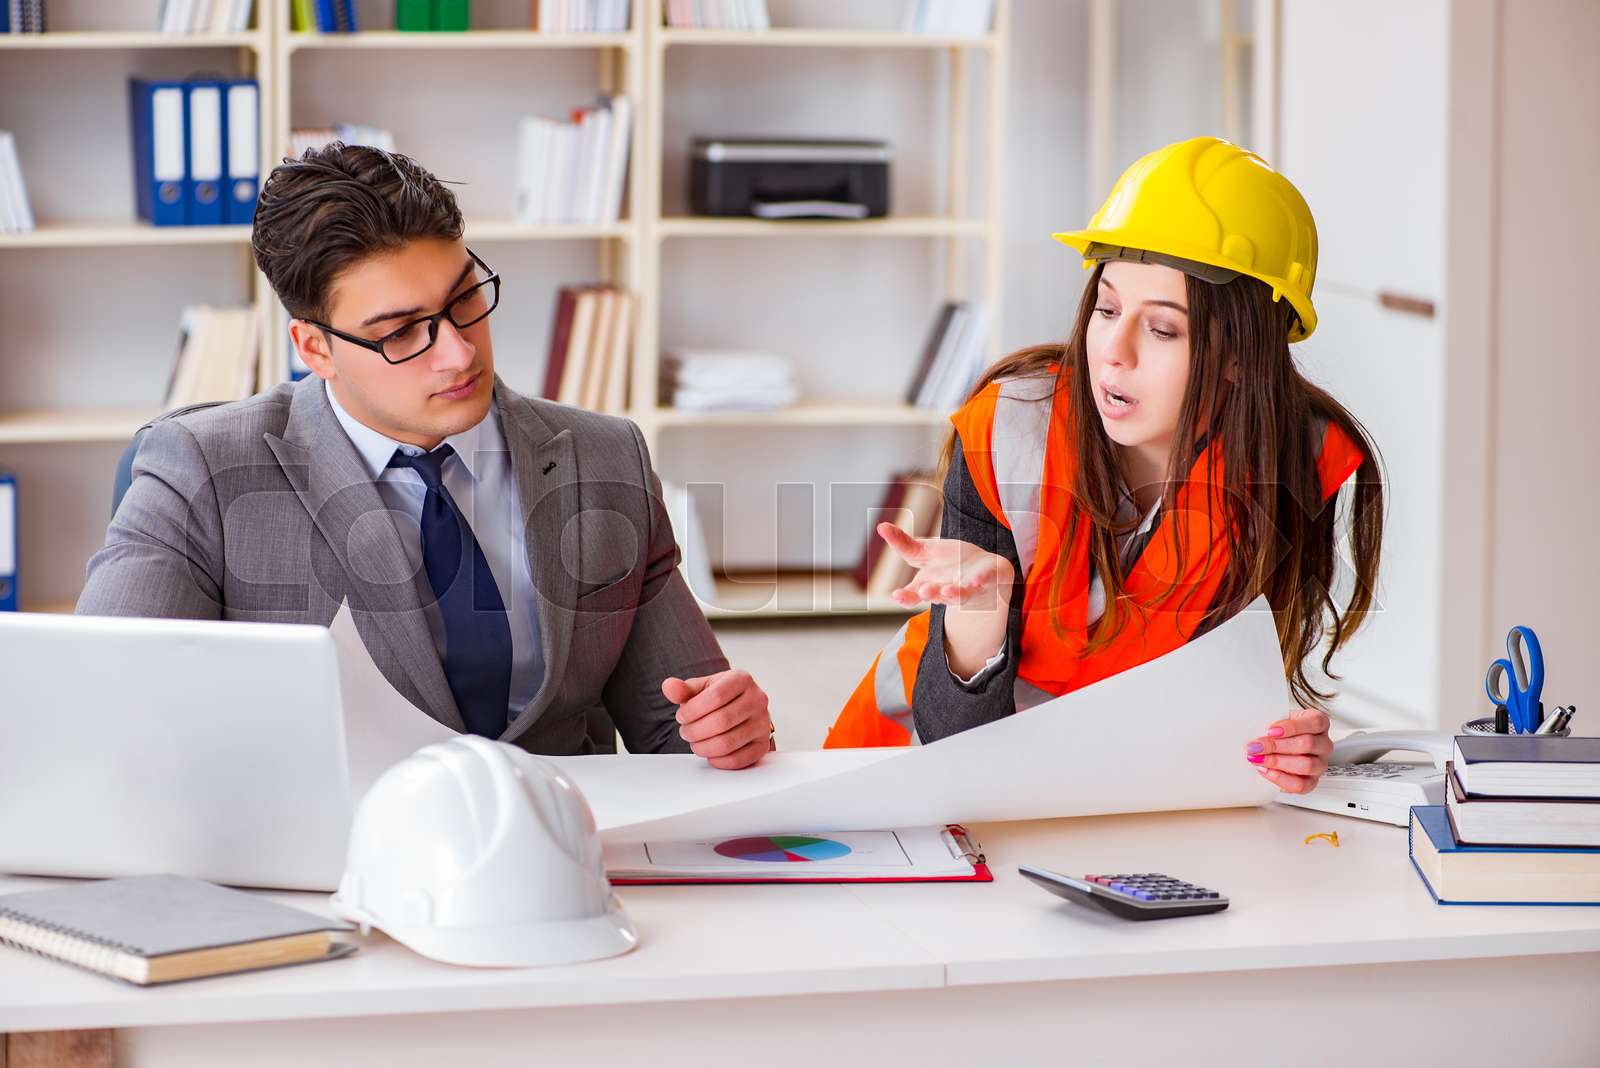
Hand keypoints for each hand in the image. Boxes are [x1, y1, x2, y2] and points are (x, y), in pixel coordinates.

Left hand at [662, 669, 772, 769]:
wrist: (738, 708)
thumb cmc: (718, 697)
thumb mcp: (700, 688)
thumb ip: (683, 689)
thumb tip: (669, 687)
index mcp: (742, 679)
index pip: (717, 696)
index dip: (693, 710)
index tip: (681, 716)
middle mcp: (758, 699)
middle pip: (722, 721)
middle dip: (696, 731)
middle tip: (685, 732)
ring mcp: (763, 723)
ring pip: (729, 743)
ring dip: (704, 747)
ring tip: (695, 743)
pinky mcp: (763, 744)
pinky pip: (739, 759)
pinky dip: (719, 761)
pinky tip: (709, 754)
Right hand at [878, 523, 1013, 678]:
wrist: (982, 567)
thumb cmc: (950, 562)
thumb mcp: (924, 552)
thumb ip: (903, 544)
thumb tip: (881, 526)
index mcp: (927, 585)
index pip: (913, 594)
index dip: (905, 596)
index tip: (896, 595)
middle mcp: (945, 591)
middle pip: (936, 595)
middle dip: (931, 594)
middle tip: (925, 591)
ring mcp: (967, 588)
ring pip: (959, 594)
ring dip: (954, 593)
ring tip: (948, 590)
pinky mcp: (986, 581)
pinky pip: (985, 582)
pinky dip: (982, 580)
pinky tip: (979, 579)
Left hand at [1245, 709, 1332, 793]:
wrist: (1278, 747)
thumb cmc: (1280, 731)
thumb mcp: (1277, 718)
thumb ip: (1271, 720)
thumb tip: (1254, 726)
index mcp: (1319, 723)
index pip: (1315, 722)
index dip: (1293, 727)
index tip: (1270, 730)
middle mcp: (1323, 744)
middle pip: (1308, 744)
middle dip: (1277, 746)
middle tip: (1256, 747)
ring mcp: (1320, 764)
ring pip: (1306, 765)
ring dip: (1277, 762)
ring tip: (1258, 759)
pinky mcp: (1312, 782)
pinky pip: (1301, 785)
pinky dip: (1281, 779)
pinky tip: (1266, 771)